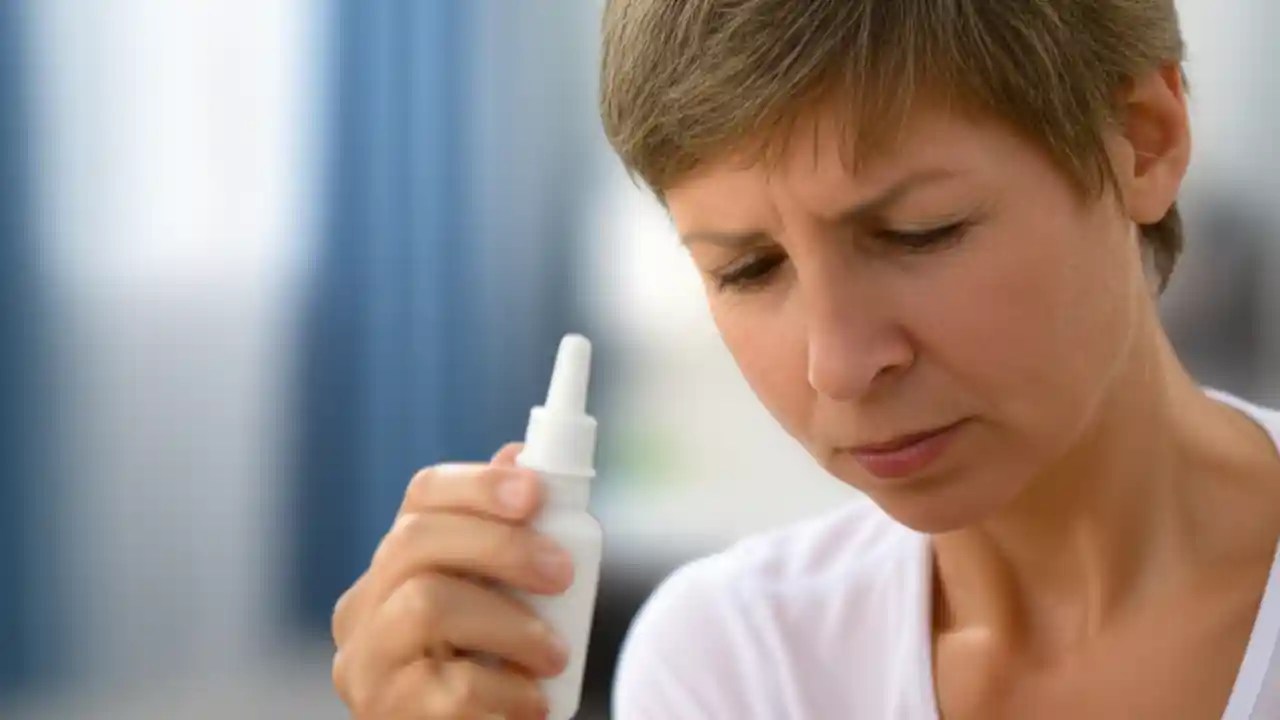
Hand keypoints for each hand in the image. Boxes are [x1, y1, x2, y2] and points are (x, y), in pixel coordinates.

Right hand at [331, 443, 572, 718]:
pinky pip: (448, 686)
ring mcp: (367, 662)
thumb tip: (520, 457)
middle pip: (417, 541)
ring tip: (556, 655)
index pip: (422, 497)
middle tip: (564, 573)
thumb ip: (508, 536)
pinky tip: (533, 701)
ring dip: (509, 623)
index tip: (534, 492)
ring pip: (428, 605)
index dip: (478, 484)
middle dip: (501, 546)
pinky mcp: (387, 714)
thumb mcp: (501, 597)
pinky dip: (506, 689)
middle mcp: (365, 606)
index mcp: (395, 565)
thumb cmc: (489, 668)